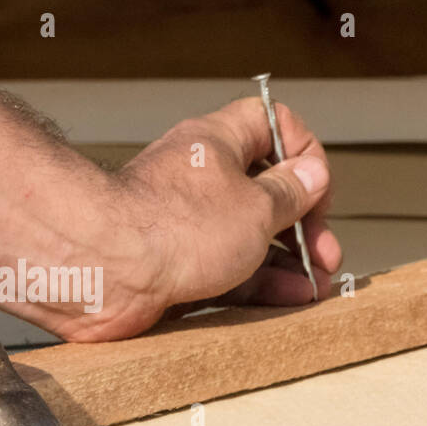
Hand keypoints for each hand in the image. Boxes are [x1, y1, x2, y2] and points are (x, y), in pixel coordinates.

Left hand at [49, 98, 341, 341]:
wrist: (102, 271)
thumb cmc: (171, 228)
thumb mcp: (254, 207)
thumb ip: (289, 195)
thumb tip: (311, 177)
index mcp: (216, 144)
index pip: (270, 125)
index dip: (302, 154)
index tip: (317, 191)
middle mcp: (197, 180)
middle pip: (263, 190)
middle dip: (301, 223)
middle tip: (324, 254)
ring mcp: (182, 226)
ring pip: (246, 237)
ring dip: (286, 261)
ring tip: (316, 288)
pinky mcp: (170, 267)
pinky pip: (223, 272)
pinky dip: (256, 285)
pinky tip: (286, 300)